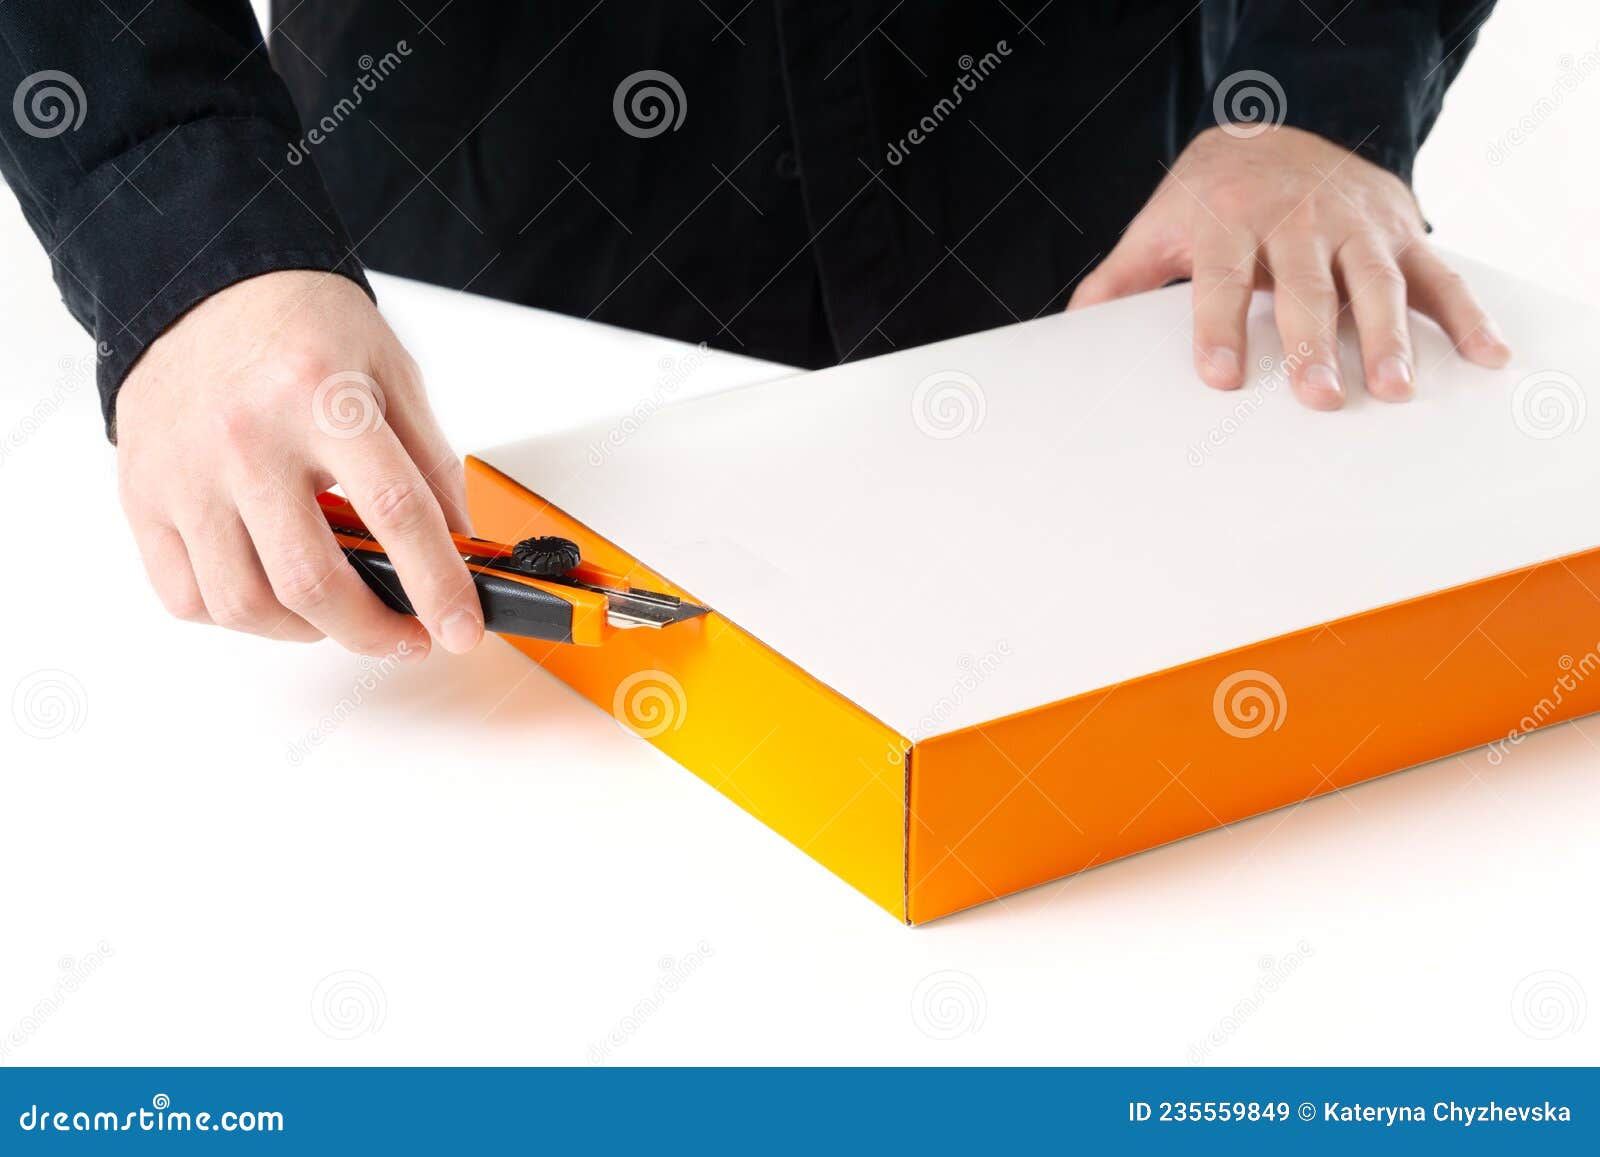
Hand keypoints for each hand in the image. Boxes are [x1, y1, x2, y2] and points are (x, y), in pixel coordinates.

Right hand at [115, 270, 482, 656]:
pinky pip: (187, 595)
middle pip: (313, 580)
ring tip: (341, 615)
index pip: (395, 511)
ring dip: (308, 632)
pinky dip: (238, 617)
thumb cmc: (301, 324)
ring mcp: (187, 473)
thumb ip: (430, 463)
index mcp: (321, 397)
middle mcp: (247, 438)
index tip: (462, 628)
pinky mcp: (144, 495)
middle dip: (374, 633)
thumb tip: (460, 550)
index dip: (438, 584)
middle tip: (407, 638)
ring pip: (246, 603)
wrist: (205, 282)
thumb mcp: (393, 374)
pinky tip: (274, 595)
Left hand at [1067, 125, 1511, 408]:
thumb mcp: (1159, 228)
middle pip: (1306, 285)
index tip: (1220, 377)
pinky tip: (1485, 356)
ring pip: (1375, 280)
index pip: (1222, 277)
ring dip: (1389, 335)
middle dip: (1312, 341)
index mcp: (1231, 219)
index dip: (1219, 327)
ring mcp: (1354, 222)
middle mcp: (1296, 218)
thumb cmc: (1210, 197)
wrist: (1273, 134)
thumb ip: (1120, 281)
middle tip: (1319, 397)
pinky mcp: (1399, 228)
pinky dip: (1465, 314)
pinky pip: (1437, 273)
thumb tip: (1070, 331)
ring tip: (1394, 388)